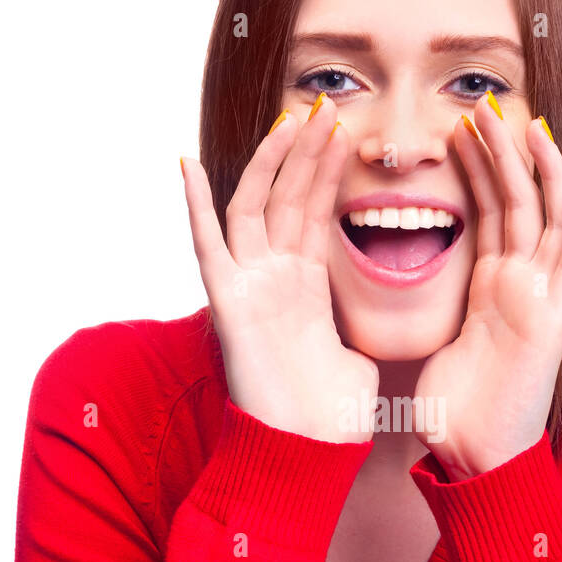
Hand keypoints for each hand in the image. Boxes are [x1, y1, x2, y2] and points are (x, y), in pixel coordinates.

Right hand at [181, 95, 378, 444]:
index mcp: (303, 288)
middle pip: (286, 199)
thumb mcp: (357, 358)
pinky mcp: (228, 304)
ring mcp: (249, 288)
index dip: (325, 173)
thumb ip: (356, 330)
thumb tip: (372, 332)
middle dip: (307, 153)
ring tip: (297, 118)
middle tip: (327, 107)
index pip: (312, 214)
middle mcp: (273, 279)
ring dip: (274, 162)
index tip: (344, 134)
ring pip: (255, 208)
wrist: (307, 454)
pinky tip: (189, 165)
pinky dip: (196, 206)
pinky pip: (207, 247)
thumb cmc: (332, 418)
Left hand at [413, 94, 561, 478]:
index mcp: (492, 290)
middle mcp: (521, 286)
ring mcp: (540, 298)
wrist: (474, 456)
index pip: (490, 213)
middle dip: (502, 152)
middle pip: (517, 202)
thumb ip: (432, 308)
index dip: (480, 170)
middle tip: (485, 104)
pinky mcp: (553, 317)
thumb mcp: (436, 342)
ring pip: (542, 217)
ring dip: (533, 168)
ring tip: (521, 120)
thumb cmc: (453, 411)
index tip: (461, 130)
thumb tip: (392, 289)